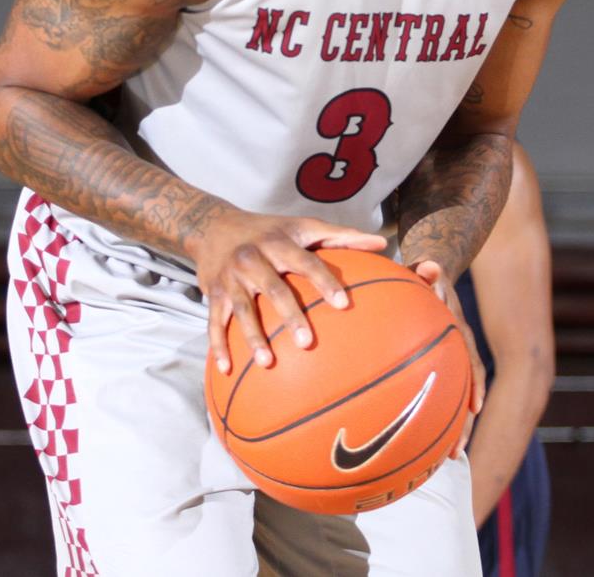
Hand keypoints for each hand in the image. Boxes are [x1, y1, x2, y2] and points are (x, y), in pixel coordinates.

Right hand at [192, 209, 385, 376]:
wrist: (212, 225)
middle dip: (290, 316)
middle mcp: (253, 258)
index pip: (306, 262)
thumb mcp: (302, 226)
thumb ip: (341, 236)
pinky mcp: (213, 293)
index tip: (344, 304)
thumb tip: (381, 244)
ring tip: (267, 363)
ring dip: (253, 337)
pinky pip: (214, 322)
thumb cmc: (268, 230)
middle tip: (308, 343)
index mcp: (278, 242)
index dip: (325, 281)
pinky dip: (218, 346)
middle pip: (274, 289)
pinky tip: (226, 369)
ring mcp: (231, 277)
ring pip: (243, 309)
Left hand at [409, 258, 485, 458]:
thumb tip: (430, 267)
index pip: (472, 361)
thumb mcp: (426, 271)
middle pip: (467, 393)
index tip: (475, 409)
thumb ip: (429, 271)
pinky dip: (433, 418)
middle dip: (463, 426)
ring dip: (452, 430)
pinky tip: (417, 443)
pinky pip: (437, 395)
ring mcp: (449, 362)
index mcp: (459, 333)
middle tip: (455, 455)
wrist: (430, 277)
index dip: (475, 386)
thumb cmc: (423, 276)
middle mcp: (459, 352)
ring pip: (455, 400)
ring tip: (446, 460)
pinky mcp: (437, 368)